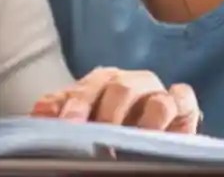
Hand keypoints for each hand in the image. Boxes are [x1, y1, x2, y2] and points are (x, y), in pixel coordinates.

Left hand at [31, 67, 200, 133]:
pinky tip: (158, 132)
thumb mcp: (82, 120)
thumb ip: (62, 112)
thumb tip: (40, 112)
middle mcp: (131, 83)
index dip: (76, 104)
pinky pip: (182, 98)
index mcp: (103, 82)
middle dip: (105, 112)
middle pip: (119, 87)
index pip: (88, 87)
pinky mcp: (183, 106)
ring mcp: (159, 93)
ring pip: (154, 96)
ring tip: (128, 142)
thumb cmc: (109, 127)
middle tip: (95, 135)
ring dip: (143, 120)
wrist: (142, 140)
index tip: (65, 124)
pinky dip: (174, 108)